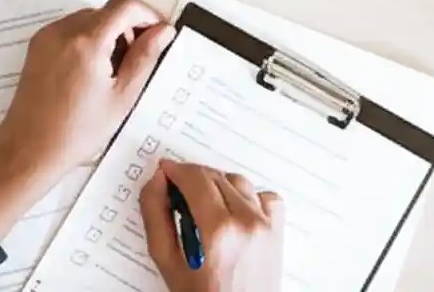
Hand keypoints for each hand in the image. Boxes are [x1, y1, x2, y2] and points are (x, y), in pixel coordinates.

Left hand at [0, 0, 174, 236]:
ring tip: (115, 70)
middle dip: (129, 27)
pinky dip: (88, 39)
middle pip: (107, 11)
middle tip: (140, 59)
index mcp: (87, 41)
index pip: (125, 6)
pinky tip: (93, 71)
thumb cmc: (75, 132)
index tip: (159, 32)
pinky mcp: (38, 45)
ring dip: (109, 33)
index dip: (149, 15)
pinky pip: (71, 29)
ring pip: (90, 18)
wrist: (30, 148)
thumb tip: (163, 31)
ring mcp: (47, 36)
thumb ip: (146, 57)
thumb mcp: (122, 96)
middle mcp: (63, 31)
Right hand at [140, 160, 284, 291]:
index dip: (175, 170)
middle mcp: (247, 223)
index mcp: (218, 231)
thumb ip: (156, 216)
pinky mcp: (277, 231)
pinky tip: (232, 211)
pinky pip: (264, 197)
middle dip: (191, 178)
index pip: (194, 179)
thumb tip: (156, 182)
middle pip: (214, 176)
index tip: (165, 172)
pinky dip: (247, 197)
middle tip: (177, 193)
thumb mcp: (167, 262)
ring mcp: (266, 226)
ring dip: (217, 185)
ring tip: (203, 206)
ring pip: (238, 181)